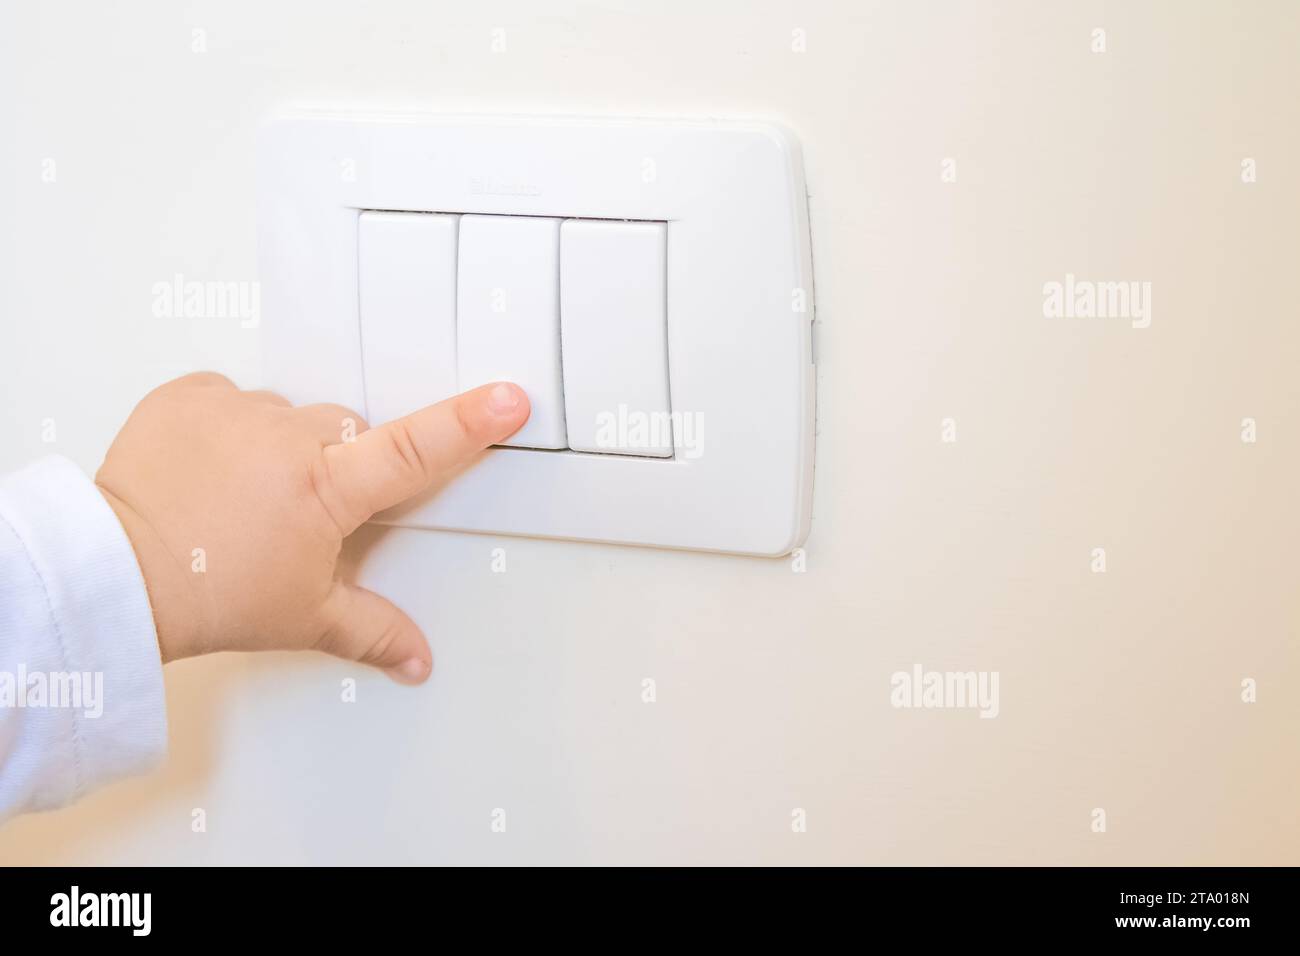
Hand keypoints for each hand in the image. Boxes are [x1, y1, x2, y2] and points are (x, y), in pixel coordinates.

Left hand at [94, 372, 529, 683]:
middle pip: (346, 429)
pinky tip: (211, 467)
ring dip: (280, 444)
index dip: (470, 424)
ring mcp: (236, 411)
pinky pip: (232, 398)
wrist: (116, 578)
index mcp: (327, 490)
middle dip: (337, 461)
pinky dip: (229, 427)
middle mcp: (287, 439)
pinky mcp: (190, 396)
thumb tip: (418, 659)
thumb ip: (375, 631)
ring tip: (244, 493)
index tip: (508, 398)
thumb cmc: (207, 596)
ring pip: (288, 414)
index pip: (417, 451)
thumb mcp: (304, 618)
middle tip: (301, 508)